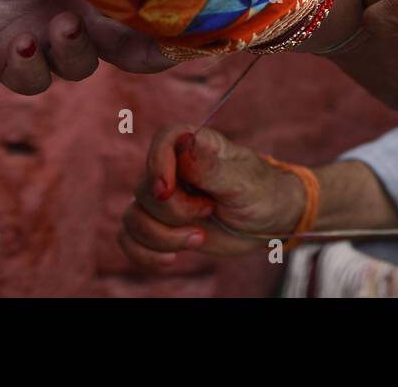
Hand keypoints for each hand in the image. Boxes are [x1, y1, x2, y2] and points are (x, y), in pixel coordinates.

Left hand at [0, 0, 183, 94]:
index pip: (156, 17)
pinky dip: (32, 67)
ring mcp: (43, 28)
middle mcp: (82, 6)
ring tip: (63, 26)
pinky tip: (24, 42)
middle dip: (143, 51)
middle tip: (141, 36)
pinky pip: (28, 78)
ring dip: (77, 53)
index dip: (179, 34)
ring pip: (78, 67)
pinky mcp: (0, 44)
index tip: (192, 32)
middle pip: (130, 50)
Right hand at [119, 125, 303, 266]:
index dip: (157, 162)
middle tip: (209, 211)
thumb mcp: (242, 182)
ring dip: (163, 236)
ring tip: (199, 238)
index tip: (167, 190)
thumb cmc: (261, 193)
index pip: (163, 139)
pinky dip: (144, 253)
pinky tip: (172, 259)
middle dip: (175, 211)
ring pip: (133, 216)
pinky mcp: (160, 224)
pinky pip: (129, 238)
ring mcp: (164, 198)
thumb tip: (183, 143)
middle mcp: (173, 168)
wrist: (267, 222)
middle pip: (145, 188)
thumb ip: (211, 167)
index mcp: (196, 146)